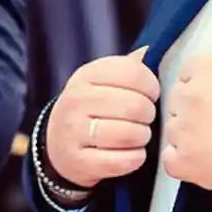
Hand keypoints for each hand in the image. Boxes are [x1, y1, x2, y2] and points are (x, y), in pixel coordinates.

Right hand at [46, 47, 159, 188]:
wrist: (59, 142)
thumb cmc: (93, 106)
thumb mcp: (103, 80)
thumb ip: (129, 66)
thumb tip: (152, 49)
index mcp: (86, 75)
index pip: (134, 73)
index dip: (152, 86)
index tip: (152, 94)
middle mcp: (76, 101)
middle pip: (135, 106)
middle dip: (150, 114)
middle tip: (146, 118)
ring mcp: (74, 132)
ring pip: (130, 134)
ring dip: (144, 137)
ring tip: (140, 134)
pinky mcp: (79, 162)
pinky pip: (123, 161)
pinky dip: (136, 158)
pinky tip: (133, 152)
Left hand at [163, 37, 211, 199]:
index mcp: (205, 70)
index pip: (188, 72)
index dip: (202, 85)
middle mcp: (188, 96)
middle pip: (177, 100)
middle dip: (192, 109)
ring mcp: (183, 130)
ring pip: (172, 130)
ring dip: (187, 136)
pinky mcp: (185, 161)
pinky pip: (170, 160)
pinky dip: (182, 162)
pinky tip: (203, 163)